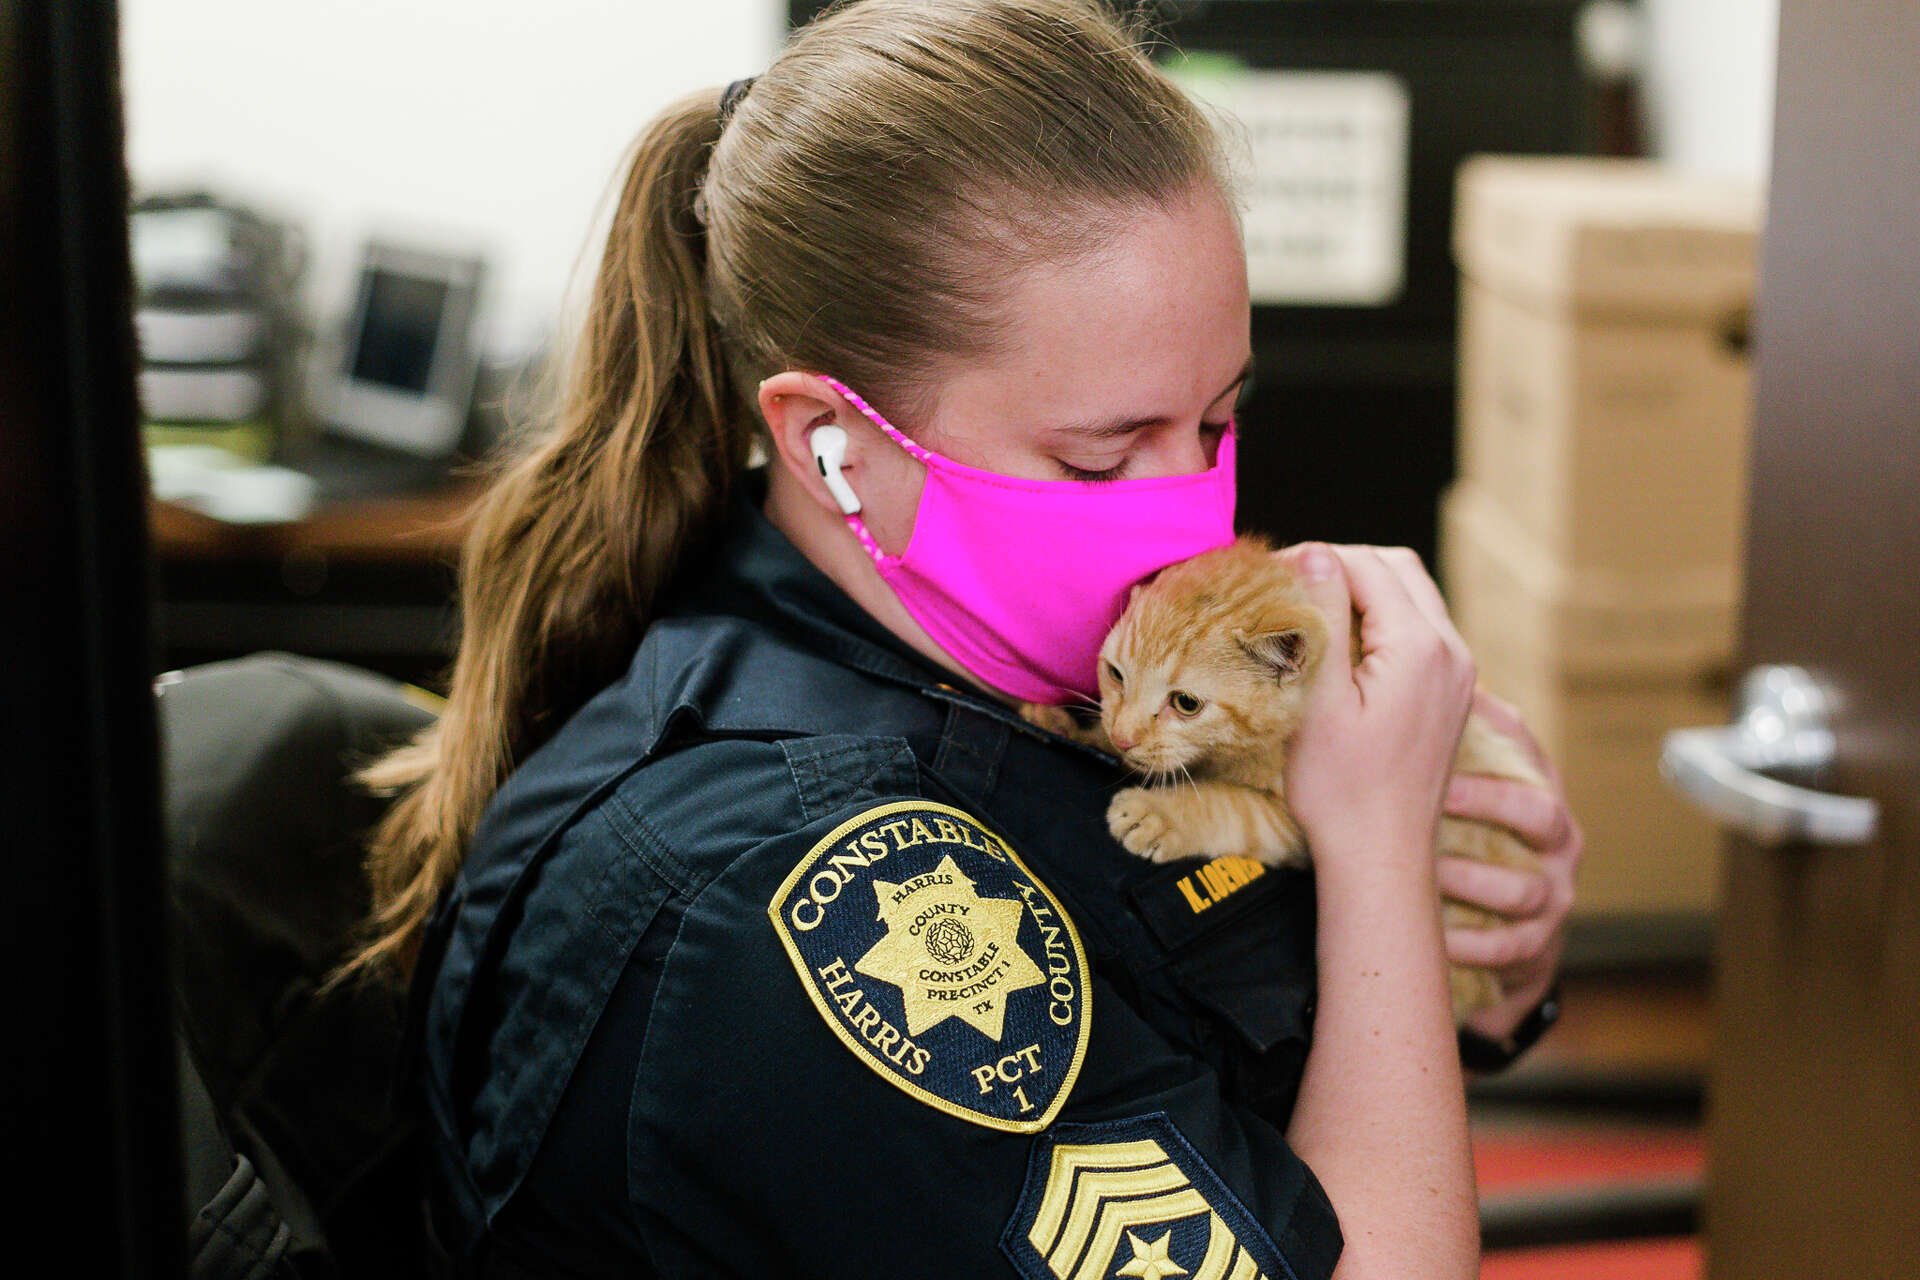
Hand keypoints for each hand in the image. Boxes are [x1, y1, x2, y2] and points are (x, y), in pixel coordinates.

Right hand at [1280, 544, 1477, 869]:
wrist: (1382, 856)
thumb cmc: (1342, 789)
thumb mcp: (1319, 699)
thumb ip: (1323, 619)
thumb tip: (1317, 554)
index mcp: (1421, 647)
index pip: (1368, 565)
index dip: (1316, 559)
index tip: (1269, 578)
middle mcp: (1452, 652)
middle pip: (1399, 569)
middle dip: (1342, 566)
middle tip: (1289, 587)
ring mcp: (1459, 674)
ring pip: (1412, 598)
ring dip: (1363, 593)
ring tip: (1309, 615)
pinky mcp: (1453, 695)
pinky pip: (1420, 632)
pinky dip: (1380, 623)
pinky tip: (1340, 650)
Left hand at [1439, 688, 1581, 1041]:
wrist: (1495, 933)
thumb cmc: (1461, 838)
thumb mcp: (1458, 784)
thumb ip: (1437, 740)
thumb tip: (1377, 671)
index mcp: (1532, 784)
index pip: (1523, 745)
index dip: (1490, 726)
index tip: (1446, 714)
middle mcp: (1555, 834)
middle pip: (1540, 809)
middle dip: (1489, 801)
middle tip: (1438, 794)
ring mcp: (1553, 889)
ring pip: (1525, 885)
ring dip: (1472, 880)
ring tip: (1426, 871)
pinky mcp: (1539, 942)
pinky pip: (1511, 944)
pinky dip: (1472, 941)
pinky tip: (1436, 936)